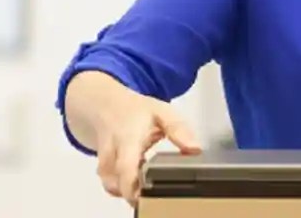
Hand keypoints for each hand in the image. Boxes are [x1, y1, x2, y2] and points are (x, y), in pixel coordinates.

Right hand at [92, 89, 200, 206]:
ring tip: (148, 182)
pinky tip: (139, 179)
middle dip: (133, 193)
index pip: (125, 167)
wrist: (106, 106)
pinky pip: (112, 183)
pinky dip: (125, 186)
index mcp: (127, 138)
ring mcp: (105, 162)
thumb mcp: (162, 112)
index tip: (146, 194)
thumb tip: (195, 149)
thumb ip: (178, 129)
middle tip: (152, 193)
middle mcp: (111, 153)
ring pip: (111, 185)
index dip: (133, 186)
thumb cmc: (136, 110)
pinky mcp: (104, 169)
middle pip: (115, 182)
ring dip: (129, 189)